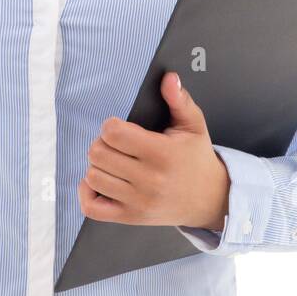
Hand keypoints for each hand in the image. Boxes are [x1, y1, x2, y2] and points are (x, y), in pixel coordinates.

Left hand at [78, 72, 229, 232]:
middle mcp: (148, 180)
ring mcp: (138, 202)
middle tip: (116, 144)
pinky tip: (98, 181)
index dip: (111, 125)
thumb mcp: (194, 126)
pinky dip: (87, 192)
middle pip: (98, 153)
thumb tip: (169, 78)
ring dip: (97, 165)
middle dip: (102, 143)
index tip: (120, 127)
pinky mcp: (130, 217)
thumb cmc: (197, 159)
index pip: (113, 134)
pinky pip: (92, 207)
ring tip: (113, 161)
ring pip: (93, 177)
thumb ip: (179, 100)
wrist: (209, 199)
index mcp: (162, 154)